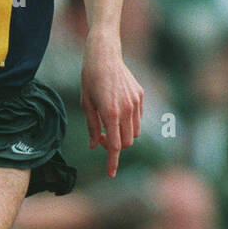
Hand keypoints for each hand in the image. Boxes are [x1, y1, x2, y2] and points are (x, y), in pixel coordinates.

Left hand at [81, 29, 143, 176]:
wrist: (104, 55)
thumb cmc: (90, 79)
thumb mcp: (86, 104)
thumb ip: (92, 127)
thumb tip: (94, 145)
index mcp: (110, 113)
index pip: (114, 145)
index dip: (112, 161)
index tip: (111, 174)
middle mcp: (127, 109)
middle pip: (127, 142)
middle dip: (115, 146)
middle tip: (101, 137)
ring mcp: (136, 102)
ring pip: (135, 132)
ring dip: (123, 134)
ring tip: (109, 124)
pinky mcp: (140, 95)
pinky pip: (138, 118)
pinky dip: (129, 122)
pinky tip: (117, 112)